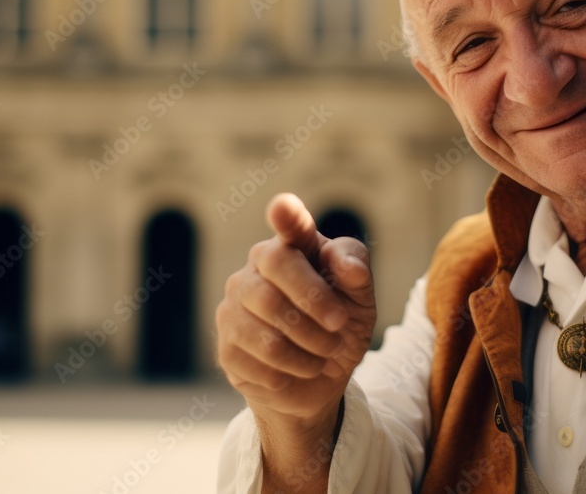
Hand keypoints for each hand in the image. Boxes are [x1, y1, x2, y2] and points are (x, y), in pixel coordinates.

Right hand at [216, 193, 375, 450]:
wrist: (320, 378)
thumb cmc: (338, 325)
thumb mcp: (360, 298)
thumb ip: (356, 273)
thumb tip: (350, 268)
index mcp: (290, 248)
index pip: (288, 224)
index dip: (286, 215)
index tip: (284, 207)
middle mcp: (254, 270)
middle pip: (278, 272)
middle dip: (316, 304)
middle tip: (340, 327)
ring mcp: (233, 308)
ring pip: (266, 325)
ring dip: (308, 347)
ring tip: (324, 353)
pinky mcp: (226, 348)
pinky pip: (256, 361)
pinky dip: (290, 372)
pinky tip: (298, 370)